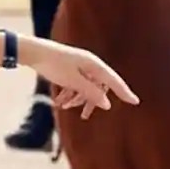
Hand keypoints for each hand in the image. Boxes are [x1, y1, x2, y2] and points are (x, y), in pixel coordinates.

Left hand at [23, 37, 139, 118]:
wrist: (34, 53)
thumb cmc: (55, 65)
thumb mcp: (74, 82)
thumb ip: (91, 93)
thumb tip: (107, 104)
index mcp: (94, 65)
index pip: (114, 81)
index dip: (124, 92)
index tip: (135, 102)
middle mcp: (89, 64)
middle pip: (98, 86)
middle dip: (90, 101)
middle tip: (84, 115)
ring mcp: (79, 66)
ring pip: (85, 87)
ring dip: (76, 98)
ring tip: (64, 105)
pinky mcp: (69, 68)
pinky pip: (75, 83)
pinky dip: (69, 92)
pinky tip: (59, 101)